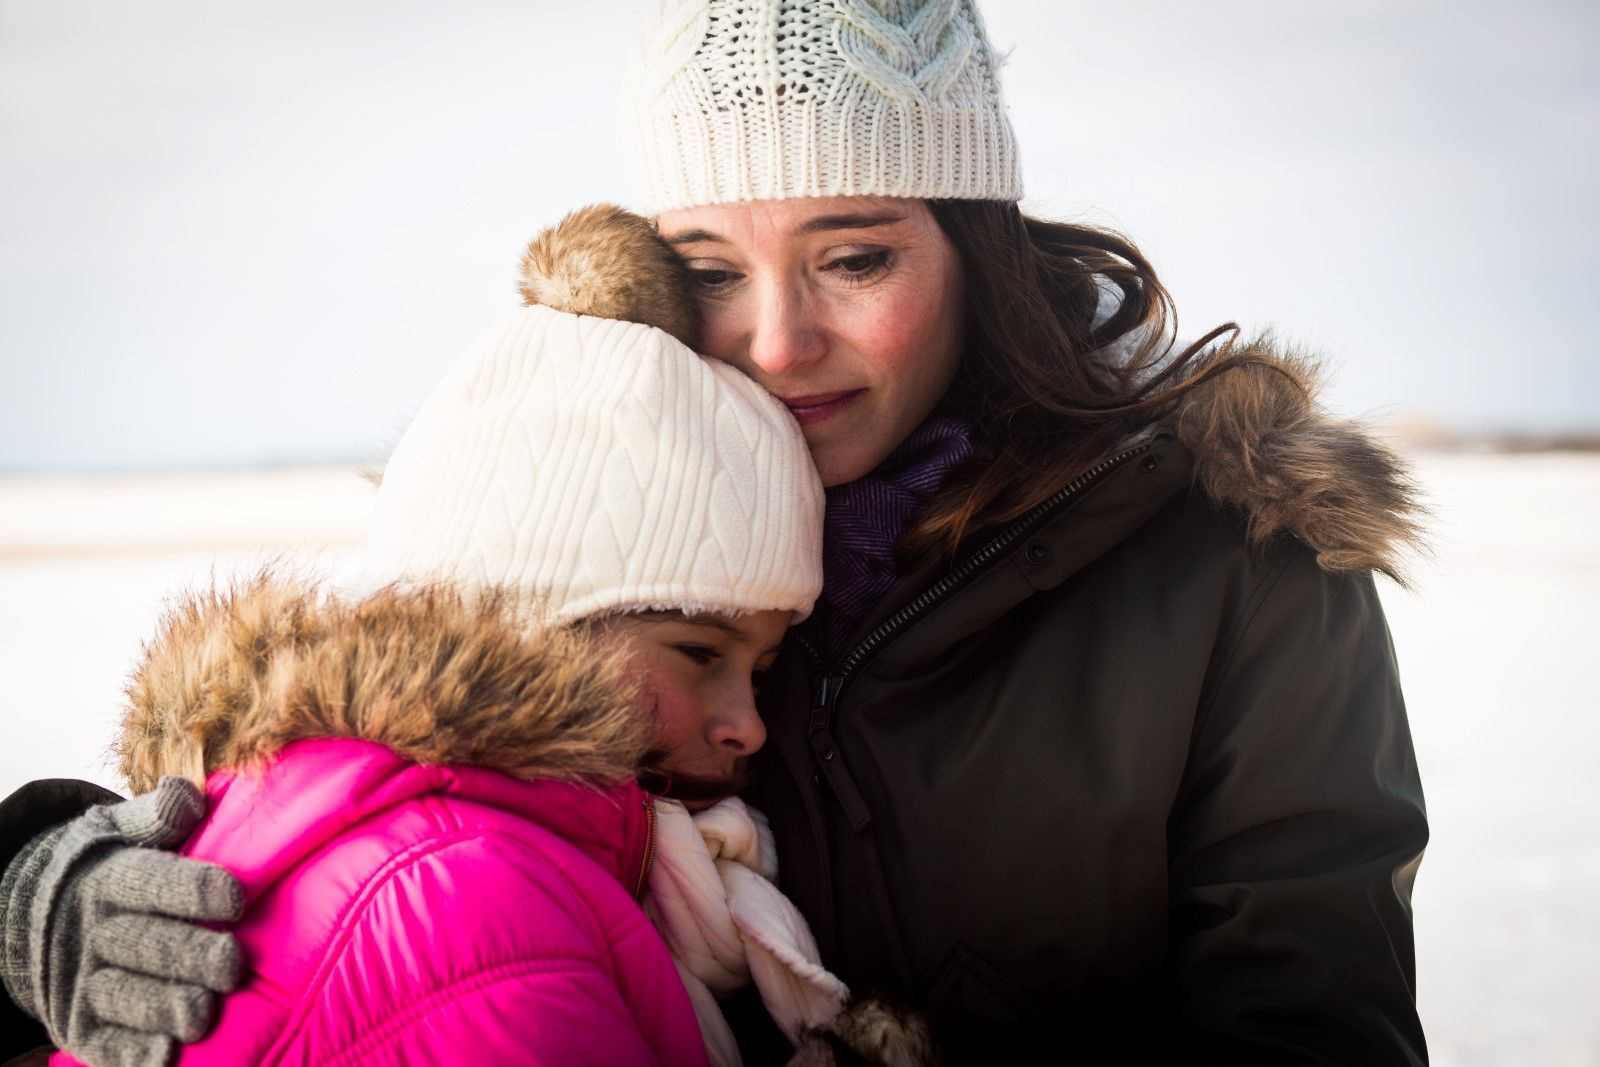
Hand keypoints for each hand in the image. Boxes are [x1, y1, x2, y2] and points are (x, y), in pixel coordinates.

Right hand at [0, 777, 243, 1066]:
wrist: (38, 912)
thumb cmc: (110, 862)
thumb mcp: (122, 828)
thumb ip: (159, 816)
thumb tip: (185, 795)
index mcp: (108, 878)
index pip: (149, 882)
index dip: (192, 890)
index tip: (236, 897)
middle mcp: (92, 931)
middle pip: (142, 945)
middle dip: (188, 957)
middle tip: (232, 964)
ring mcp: (82, 981)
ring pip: (124, 996)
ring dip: (164, 1007)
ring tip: (201, 1014)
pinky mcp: (79, 1025)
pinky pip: (104, 1044)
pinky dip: (132, 1053)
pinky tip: (164, 1056)